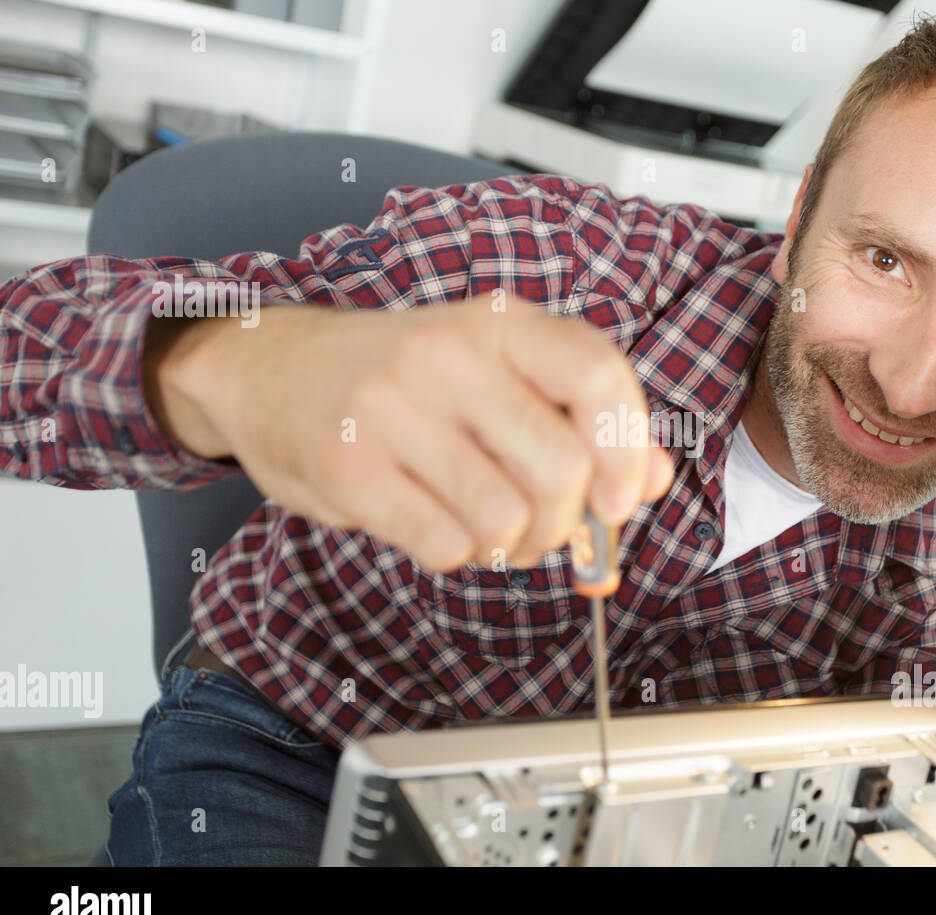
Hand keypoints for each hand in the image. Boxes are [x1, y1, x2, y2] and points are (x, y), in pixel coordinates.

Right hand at [148, 294, 674, 571]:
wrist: (263, 363)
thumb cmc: (398, 376)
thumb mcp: (492, 373)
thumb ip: (578, 420)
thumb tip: (657, 478)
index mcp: (499, 324)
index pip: (598, 372)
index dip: (628, 448)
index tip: (621, 499)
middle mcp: (448, 355)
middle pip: (562, 467)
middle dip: (566, 524)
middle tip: (543, 530)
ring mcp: (391, 408)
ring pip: (506, 516)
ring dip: (511, 547)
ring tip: (489, 529)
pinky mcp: (347, 466)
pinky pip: (444, 543)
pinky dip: (457, 554)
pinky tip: (437, 527)